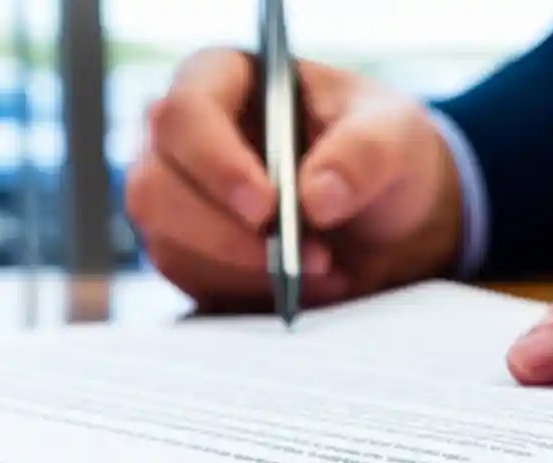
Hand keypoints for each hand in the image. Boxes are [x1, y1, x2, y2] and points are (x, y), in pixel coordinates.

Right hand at [125, 49, 463, 311]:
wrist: (382, 215)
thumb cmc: (378, 151)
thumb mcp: (396, 137)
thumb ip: (365, 154)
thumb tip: (315, 197)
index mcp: (222, 79)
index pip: (185, 114)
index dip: (215, 163)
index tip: (267, 207)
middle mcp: (183, 137)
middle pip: (155, 187)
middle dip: (228, 235)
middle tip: (306, 255)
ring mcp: (176, 197)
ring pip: (169, 243)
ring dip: (247, 270)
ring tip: (324, 271)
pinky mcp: (187, 252)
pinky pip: (193, 282)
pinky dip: (251, 292)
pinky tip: (307, 287)